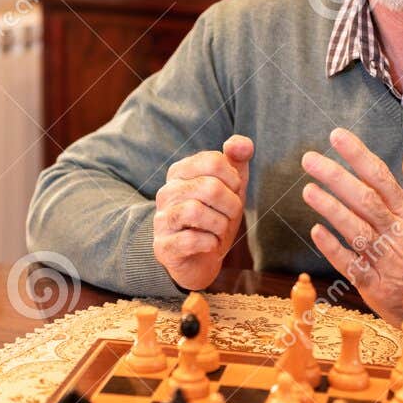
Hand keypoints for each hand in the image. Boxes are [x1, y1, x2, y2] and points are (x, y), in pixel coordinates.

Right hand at [152, 134, 252, 289]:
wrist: (199, 259)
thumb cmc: (215, 217)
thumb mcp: (231, 188)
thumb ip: (237, 160)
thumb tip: (240, 144)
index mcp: (180, 172)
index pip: (214, 161)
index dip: (234, 179)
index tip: (233, 193)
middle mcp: (166, 192)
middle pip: (210, 187)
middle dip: (231, 205)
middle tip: (230, 216)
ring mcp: (162, 219)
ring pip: (196, 211)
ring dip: (220, 225)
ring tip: (219, 231)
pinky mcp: (163, 246)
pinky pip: (191, 240)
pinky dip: (210, 243)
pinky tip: (210, 244)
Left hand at [301, 128, 402, 334]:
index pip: (380, 177)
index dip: (358, 156)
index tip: (336, 136)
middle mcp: (396, 231)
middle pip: (365, 200)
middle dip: (337, 178)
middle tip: (309, 159)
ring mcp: (385, 258)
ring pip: (357, 230)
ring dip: (332, 210)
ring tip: (308, 190)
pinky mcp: (374, 283)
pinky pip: (352, 264)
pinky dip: (334, 248)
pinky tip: (316, 232)